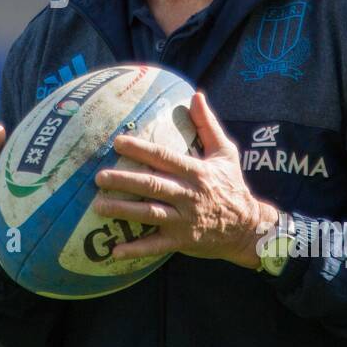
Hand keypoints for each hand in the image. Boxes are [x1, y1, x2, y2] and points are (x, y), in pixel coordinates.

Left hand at [91, 91, 279, 268]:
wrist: (249, 228)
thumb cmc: (232, 186)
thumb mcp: (225, 153)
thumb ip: (208, 125)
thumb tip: (196, 95)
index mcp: (197, 172)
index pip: (164, 158)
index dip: (141, 150)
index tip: (117, 142)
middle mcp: (189, 195)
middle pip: (152, 185)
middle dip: (124, 181)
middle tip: (99, 177)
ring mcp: (185, 220)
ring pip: (150, 214)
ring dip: (123, 211)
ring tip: (98, 206)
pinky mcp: (183, 241)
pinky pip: (156, 246)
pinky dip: (136, 249)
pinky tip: (115, 251)